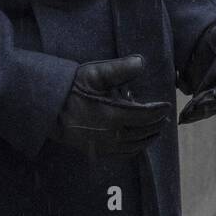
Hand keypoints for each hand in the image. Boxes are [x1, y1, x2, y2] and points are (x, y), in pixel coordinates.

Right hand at [50, 55, 171, 161]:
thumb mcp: (94, 73)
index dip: (159, 111)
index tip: (167, 104)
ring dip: (149, 137)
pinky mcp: (97, 151)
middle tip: (165, 116)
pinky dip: (136, 148)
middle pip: (143, 132)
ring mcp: (104, 146)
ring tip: (157, 129)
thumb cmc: (71, 88)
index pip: (145, 115)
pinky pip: (123, 154)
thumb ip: (119, 68)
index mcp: (112, 115)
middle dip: (157, 124)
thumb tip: (141, 62)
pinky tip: (139, 142)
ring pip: (135, 145)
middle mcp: (111, 134)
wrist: (48, 109)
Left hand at [177, 21, 215, 123]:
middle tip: (196, 105)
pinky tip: (182, 116)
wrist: (205, 40)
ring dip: (197, 113)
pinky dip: (189, 113)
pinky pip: (196, 109)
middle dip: (208, 105)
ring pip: (207, 108)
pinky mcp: (201, 98)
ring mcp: (215, 96)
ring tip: (186, 115)